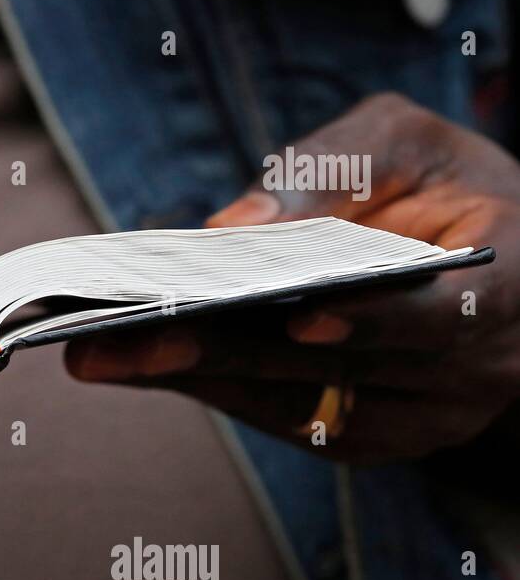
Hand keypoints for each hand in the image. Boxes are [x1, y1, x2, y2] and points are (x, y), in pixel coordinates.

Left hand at [64, 92, 519, 462]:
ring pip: (300, 407)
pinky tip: (144, 361)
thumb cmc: (454, 187)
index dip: (369, 321)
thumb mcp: (413, 142)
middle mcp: (473, 373)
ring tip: (100, 352)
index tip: (297, 319)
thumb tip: (232, 226)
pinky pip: (289, 419)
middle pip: (335, 371)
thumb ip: (337, 170)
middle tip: (114, 340)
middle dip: (220, 354)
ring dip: (194, 380)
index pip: (438, 318)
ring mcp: (425, 418)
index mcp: (510, 288)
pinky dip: (216, 387)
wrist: (503, 257)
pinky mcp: (377, 436)